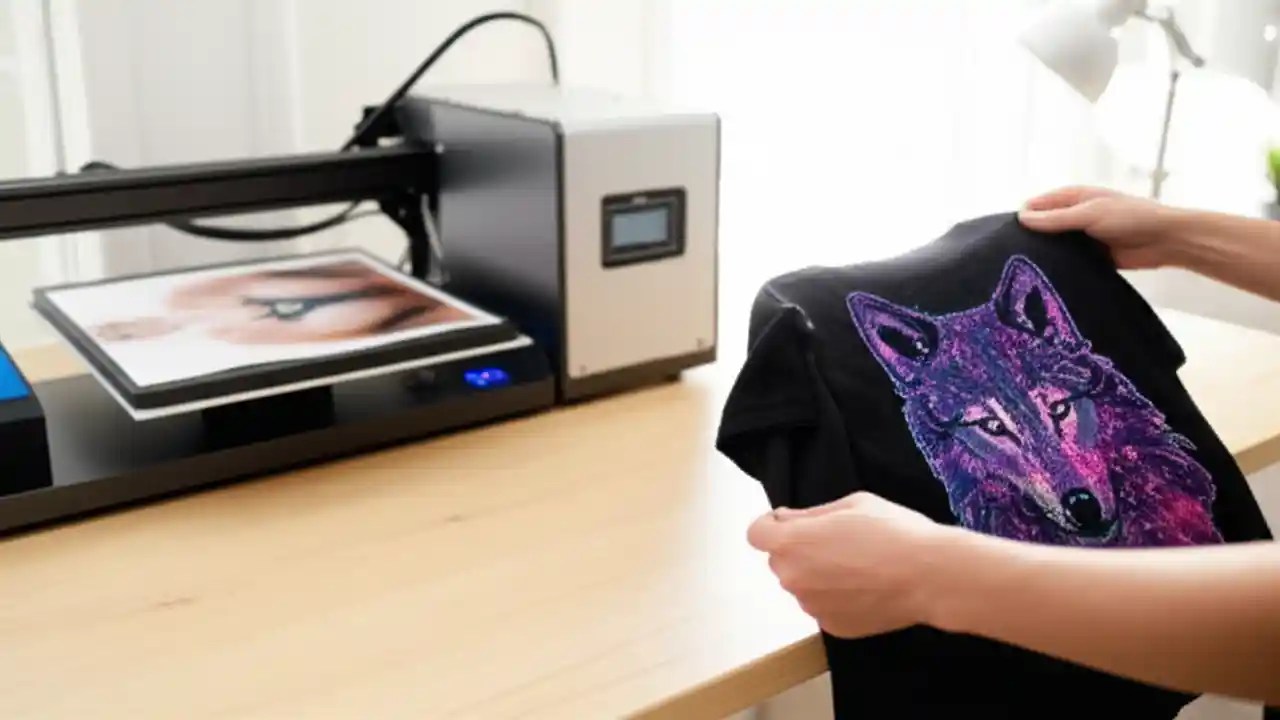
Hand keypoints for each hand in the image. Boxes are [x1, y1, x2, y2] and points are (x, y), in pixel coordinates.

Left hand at [746, 492, 954, 638]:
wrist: (930, 576)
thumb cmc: (893, 531)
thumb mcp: (851, 504)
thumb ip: (809, 514)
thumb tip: (785, 520)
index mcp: (792, 543)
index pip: (756, 534)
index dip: (772, 525)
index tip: (793, 523)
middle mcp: (793, 578)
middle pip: (780, 560)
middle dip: (798, 550)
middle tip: (836, 542)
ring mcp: (812, 607)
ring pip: (803, 585)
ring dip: (817, 575)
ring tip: (857, 566)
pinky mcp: (832, 627)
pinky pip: (823, 606)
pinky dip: (835, 598)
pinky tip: (865, 588)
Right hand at [1017, 186, 1183, 268]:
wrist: (1165, 240)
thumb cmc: (1130, 217)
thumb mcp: (1090, 213)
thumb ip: (1056, 218)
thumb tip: (1021, 218)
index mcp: (1074, 198)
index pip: (1039, 205)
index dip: (1023, 217)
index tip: (1005, 236)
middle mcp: (1075, 216)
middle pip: (1044, 226)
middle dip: (1030, 238)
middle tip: (1010, 258)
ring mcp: (1083, 238)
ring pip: (1055, 246)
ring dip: (1045, 255)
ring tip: (1023, 271)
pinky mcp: (1091, 257)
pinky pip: (1069, 262)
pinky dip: (1060, 268)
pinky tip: (1045, 279)